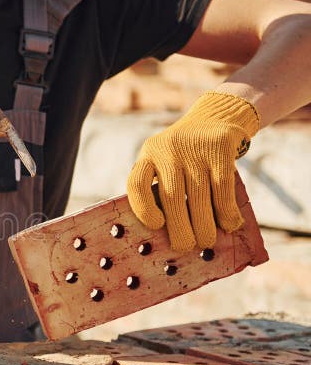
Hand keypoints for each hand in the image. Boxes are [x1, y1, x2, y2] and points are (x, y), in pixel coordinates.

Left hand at [126, 92, 259, 250]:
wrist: (214, 118)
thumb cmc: (185, 155)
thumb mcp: (164, 162)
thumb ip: (161, 189)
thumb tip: (168, 236)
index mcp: (148, 155)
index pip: (136, 183)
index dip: (143, 208)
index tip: (157, 226)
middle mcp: (167, 150)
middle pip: (171, 196)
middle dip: (180, 227)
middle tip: (186, 247)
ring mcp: (194, 148)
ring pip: (199, 195)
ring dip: (205, 224)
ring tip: (207, 243)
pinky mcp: (219, 148)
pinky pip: (222, 186)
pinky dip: (226, 210)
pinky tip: (229, 225)